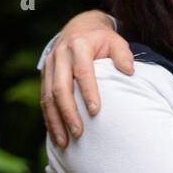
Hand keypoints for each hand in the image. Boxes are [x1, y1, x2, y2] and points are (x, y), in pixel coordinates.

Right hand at [40, 11, 133, 146]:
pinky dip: (49, 120)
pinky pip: (43, 101)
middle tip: (78, 133)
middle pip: (60, 88)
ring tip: (65, 143)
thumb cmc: (101, 40)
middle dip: (68, 112)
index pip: (83, 71)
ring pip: (48, 97)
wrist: (78, 29)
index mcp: (78, 46)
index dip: (88, 91)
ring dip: (55, 121)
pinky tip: (56, 137)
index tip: (96, 112)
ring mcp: (49, 66)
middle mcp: (60, 55)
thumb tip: (129, 71)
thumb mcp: (115, 41)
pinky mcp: (44, 76)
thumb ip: (123, 55)